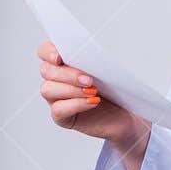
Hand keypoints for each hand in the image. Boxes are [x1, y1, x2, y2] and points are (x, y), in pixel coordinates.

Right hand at [37, 40, 150, 155]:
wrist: (126, 114)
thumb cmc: (116, 89)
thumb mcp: (109, 70)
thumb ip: (96, 59)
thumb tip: (93, 52)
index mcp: (64, 62)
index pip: (45, 51)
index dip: (48, 51)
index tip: (60, 57)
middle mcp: (56, 79)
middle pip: (46, 70)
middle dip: (67, 74)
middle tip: (89, 79)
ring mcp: (56, 99)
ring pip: (47, 90)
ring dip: (71, 89)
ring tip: (93, 91)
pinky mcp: (62, 117)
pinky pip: (58, 110)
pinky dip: (75, 104)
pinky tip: (92, 102)